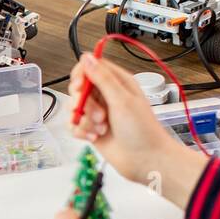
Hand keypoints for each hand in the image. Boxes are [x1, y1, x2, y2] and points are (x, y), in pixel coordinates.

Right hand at [69, 52, 206, 206]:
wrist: (145, 160)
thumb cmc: (143, 131)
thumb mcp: (122, 100)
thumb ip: (102, 78)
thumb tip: (88, 58)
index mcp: (118, 82)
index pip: (91, 67)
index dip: (81, 75)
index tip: (80, 87)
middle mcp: (107, 96)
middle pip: (79, 88)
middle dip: (83, 103)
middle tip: (98, 114)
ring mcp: (98, 113)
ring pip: (74, 108)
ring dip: (84, 120)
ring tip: (100, 127)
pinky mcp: (91, 129)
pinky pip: (74, 125)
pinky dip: (81, 132)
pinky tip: (94, 136)